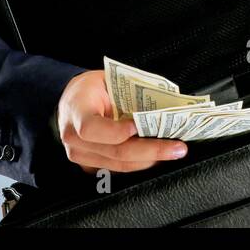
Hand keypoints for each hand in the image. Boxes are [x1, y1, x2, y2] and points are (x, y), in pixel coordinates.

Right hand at [54, 70, 187, 173]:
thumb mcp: (107, 81)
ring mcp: (80, 155)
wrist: (73, 101)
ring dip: (150, 159)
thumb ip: (130, 94)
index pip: (92, 128)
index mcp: (76, 110)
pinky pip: (119, 168)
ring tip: (173, 152)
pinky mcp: (89, 166)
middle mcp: (73, 137)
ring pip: (121, 164)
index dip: (117, 131)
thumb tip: (167, 105)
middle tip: (176, 147)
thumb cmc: (92, 88)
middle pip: (115, 151)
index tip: (138, 126)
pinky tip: (158, 156)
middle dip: (150, 150)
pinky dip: (141, 163)